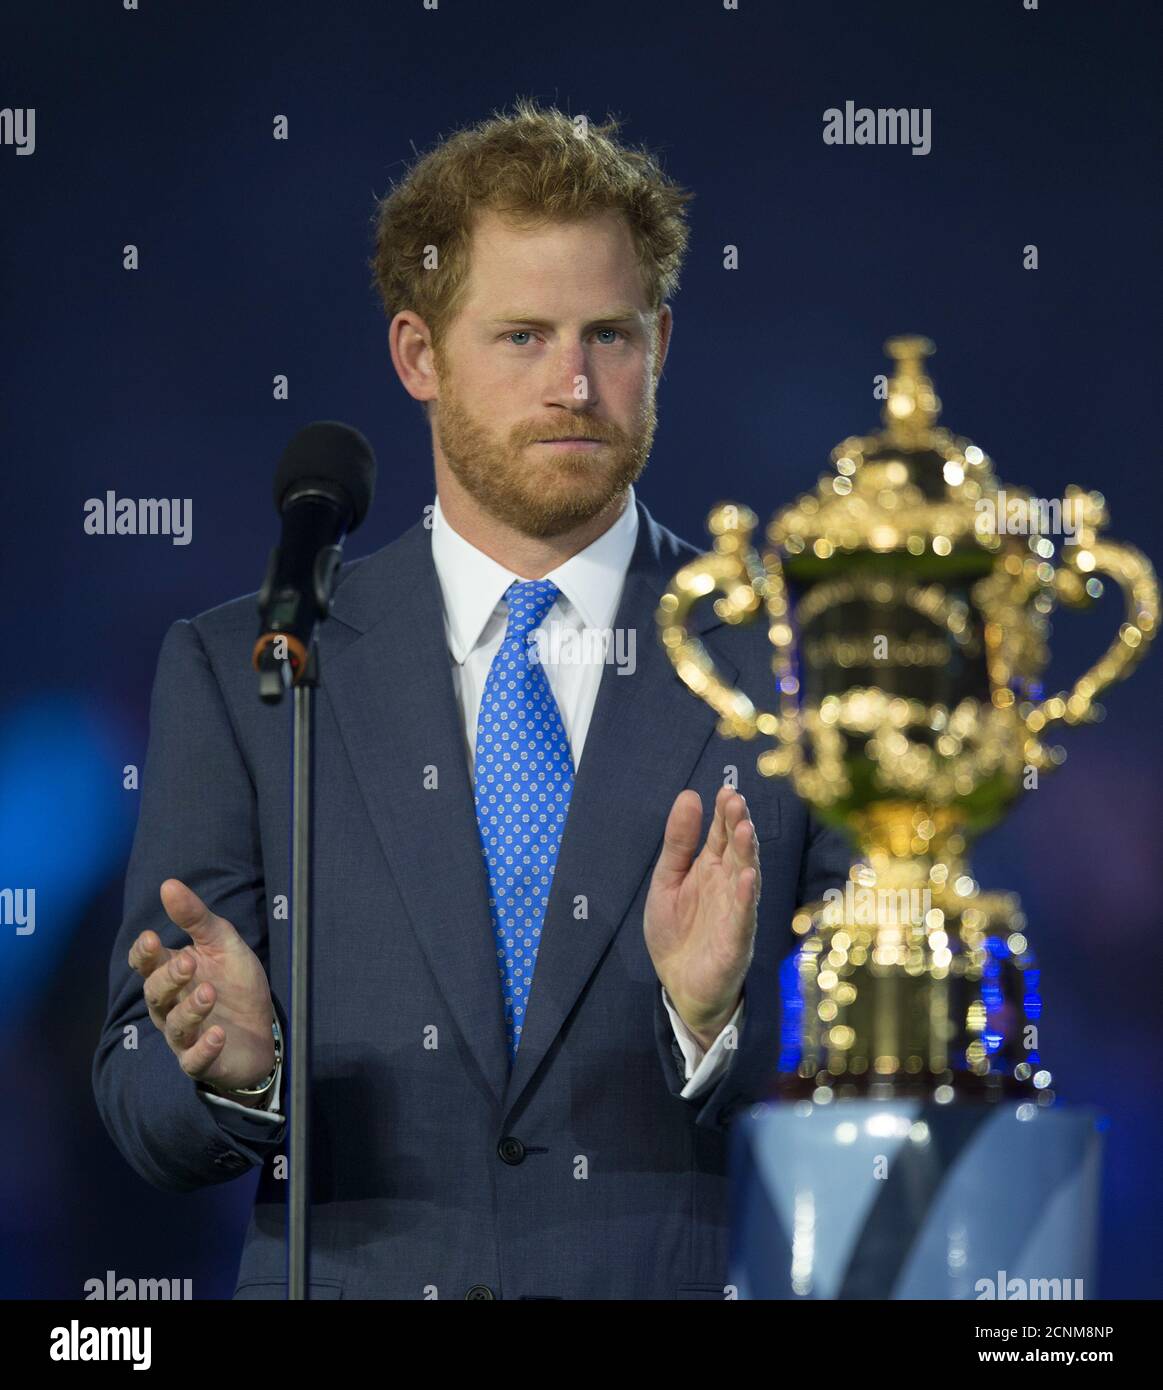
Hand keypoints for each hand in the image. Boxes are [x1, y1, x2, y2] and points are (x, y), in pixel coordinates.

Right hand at [128, 879, 275, 1103]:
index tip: (152, 938)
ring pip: (174, 1026)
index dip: (143, 954)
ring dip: (190, 1010)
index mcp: (172, 974)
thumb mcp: (222, 943)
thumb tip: (168, 884)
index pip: (145, 964)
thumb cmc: (235, 984)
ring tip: (209, 993)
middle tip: (188, 963)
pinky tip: (218, 1034)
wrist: (263, 1029)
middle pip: (155, 993)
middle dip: (168, 978)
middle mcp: (171, 1006)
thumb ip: (196, 918)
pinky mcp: (203, 1061)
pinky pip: (194, 1060)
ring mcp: (185, 1036)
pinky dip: (204, 1048)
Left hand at [644, 787, 759, 1049]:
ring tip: (745, 829)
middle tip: (736, 801)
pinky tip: (748, 877)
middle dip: (738, 825)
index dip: (724, 813)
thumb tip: (688, 796)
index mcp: (711, 868)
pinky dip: (746, 896)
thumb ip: (677, 843)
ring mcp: (735, 911)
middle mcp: (728, 885)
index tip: (725, 790)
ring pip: (746, 876)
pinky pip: (743, 915)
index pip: (722, 834)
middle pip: (737, 849)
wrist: (679, 985)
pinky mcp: (737, 939)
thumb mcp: (667, 881)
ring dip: (747, 853)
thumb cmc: (676, 932)